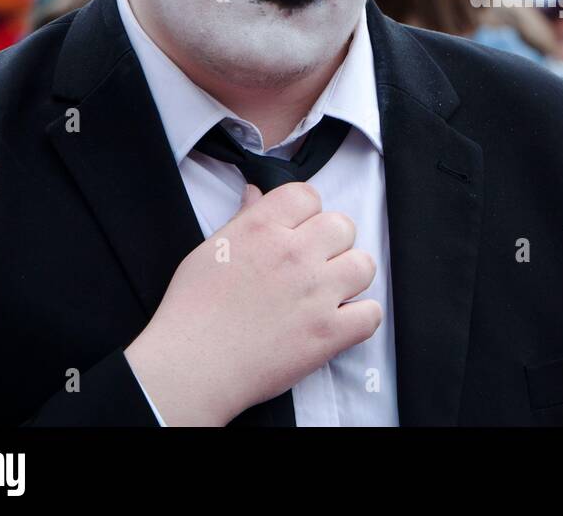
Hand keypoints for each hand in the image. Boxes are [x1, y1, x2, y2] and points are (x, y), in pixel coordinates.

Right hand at [124, 182, 379, 425]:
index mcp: (262, 228)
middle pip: (343, 226)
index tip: (298, 230)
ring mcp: (316, 293)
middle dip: (331, 243)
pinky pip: (371, 313)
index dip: (305, 213)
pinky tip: (339, 321)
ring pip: (364, 265)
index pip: (308, 195)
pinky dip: (360, 318)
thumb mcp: (211, 251)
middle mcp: (294, 254)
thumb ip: (244, 219)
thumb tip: (257, 194)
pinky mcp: (329, 332)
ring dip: (350, 277)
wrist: (191, 368)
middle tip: (313, 264)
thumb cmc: (192, 312)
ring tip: (328, 292)